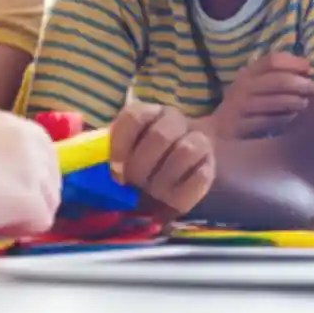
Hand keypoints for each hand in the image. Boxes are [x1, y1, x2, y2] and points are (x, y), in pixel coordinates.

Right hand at [0, 111, 60, 236]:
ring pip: (49, 202)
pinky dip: (19, 230)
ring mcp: (33, 167)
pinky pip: (41, 222)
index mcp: (13, 123)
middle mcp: (29, 139)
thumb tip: (11, 180)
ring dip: (25, 215)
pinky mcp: (31, 197)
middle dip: (31, 199)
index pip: (45, 155)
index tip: (11, 193)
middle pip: (51, 180)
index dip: (29, 180)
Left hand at [109, 102, 214, 216]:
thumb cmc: (145, 159)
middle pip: (160, 135)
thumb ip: (110, 156)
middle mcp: (174, 120)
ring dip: (163, 178)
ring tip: (152, 193)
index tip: (114, 167)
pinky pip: (201, 176)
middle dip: (141, 165)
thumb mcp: (125, 151)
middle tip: (132, 184)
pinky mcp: (210, 165)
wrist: (185, 163)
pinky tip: (170, 199)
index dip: (121, 142)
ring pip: (185, 151)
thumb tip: (102, 174)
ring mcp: (197, 139)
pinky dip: (183, 192)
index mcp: (149, 113)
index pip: (135, 116)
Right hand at [211, 52, 313, 138]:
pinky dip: (285, 120)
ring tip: (307, 104)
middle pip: (278, 80)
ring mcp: (242, 107)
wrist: (217, 130)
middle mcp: (243, 87)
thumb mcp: (254, 85)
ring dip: (296, 102)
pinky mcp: (242, 126)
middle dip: (301, 84)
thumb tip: (308, 70)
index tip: (310, 68)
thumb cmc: (245, 104)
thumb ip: (275, 75)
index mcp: (248, 73)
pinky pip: (270, 122)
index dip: (294, 63)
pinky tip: (295, 120)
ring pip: (276, 102)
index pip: (273, 60)